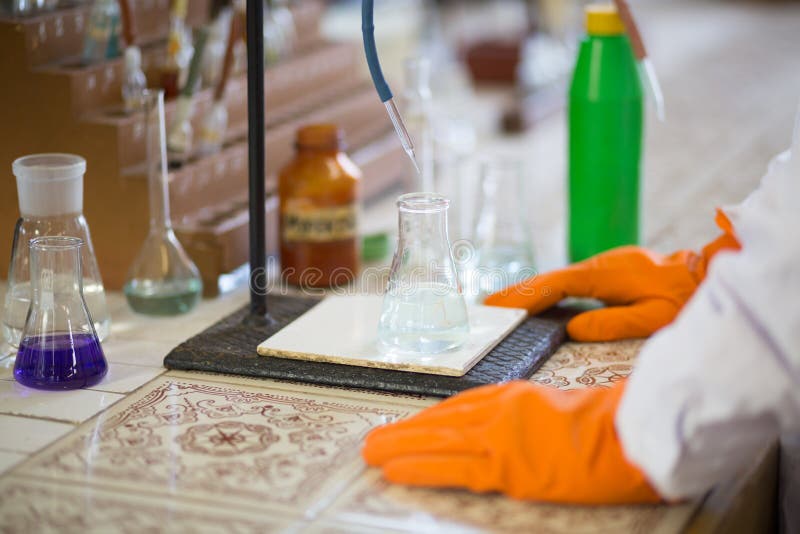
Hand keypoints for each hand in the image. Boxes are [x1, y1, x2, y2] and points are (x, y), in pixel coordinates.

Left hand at [363, 381, 659, 503]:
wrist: (630, 431)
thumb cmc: (609, 421)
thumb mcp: (563, 406)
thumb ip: (531, 415)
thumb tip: (518, 435)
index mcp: (515, 396)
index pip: (461, 406)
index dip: (431, 418)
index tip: (410, 425)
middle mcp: (500, 412)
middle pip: (441, 420)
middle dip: (405, 430)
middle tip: (375, 438)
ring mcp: (501, 439)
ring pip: (438, 440)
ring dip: (400, 446)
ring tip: (372, 453)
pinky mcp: (507, 468)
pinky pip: (453, 468)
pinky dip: (420, 468)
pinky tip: (395, 471)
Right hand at [485, 211, 739, 340]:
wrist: (704, 276)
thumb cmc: (683, 300)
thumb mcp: (654, 318)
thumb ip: (613, 323)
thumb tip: (572, 329)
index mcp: (606, 275)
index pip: (555, 285)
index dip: (525, 296)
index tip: (498, 307)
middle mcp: (599, 266)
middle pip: (549, 279)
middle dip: (517, 293)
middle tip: (485, 309)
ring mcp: (602, 267)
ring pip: (557, 279)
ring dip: (530, 292)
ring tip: (501, 309)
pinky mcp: (606, 272)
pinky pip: (568, 283)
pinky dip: (546, 292)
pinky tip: (535, 304)